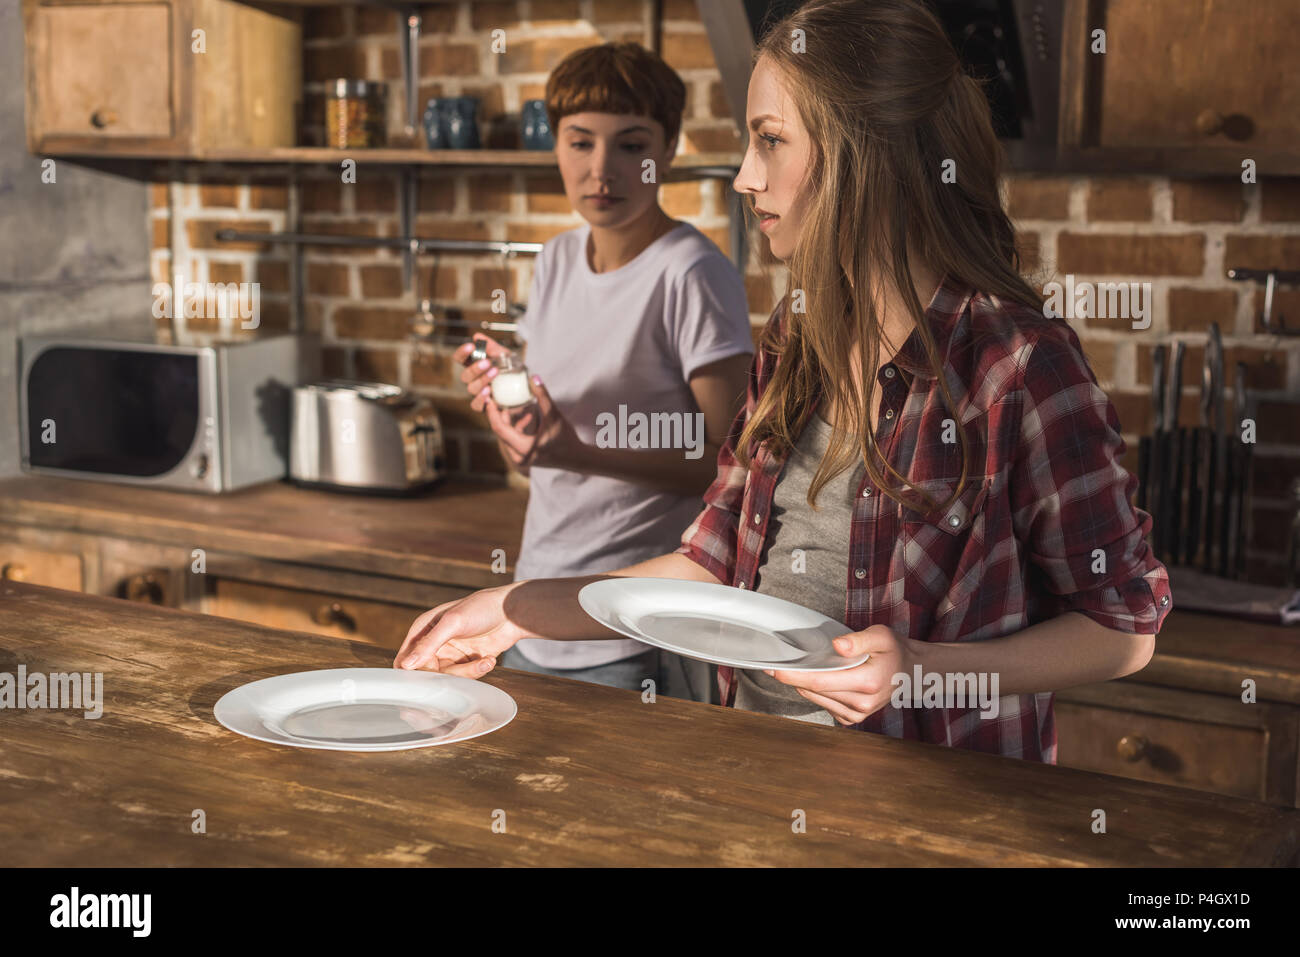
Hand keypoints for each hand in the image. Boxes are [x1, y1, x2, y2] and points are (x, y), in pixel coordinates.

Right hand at [393, 583, 526, 676]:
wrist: (512, 613)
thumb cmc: (481, 608)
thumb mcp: (453, 623)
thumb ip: (429, 644)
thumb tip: (407, 665)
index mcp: (423, 630)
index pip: (405, 660)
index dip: (412, 673)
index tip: (427, 681)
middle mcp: (434, 644)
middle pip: (428, 674)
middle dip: (448, 676)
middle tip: (466, 670)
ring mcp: (450, 655)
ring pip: (449, 679)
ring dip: (469, 672)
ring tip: (486, 660)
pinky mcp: (466, 663)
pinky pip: (466, 677)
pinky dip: (479, 671)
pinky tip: (490, 659)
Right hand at [454, 336, 510, 413]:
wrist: (524, 385)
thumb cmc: (510, 368)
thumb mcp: (504, 355)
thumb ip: (492, 346)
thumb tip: (477, 336)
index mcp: (474, 365)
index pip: (460, 359)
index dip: (462, 352)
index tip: (471, 346)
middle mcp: (473, 379)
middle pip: (464, 376)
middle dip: (475, 368)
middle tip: (488, 362)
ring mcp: (478, 392)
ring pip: (471, 388)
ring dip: (482, 380)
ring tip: (495, 373)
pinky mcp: (484, 405)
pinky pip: (476, 405)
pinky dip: (481, 399)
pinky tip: (489, 392)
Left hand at [485, 376, 582, 470]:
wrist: (576, 458)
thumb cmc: (566, 438)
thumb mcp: (554, 416)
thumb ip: (543, 396)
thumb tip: (534, 377)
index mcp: (524, 447)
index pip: (499, 429)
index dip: (492, 412)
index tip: (489, 398)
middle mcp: (518, 456)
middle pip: (501, 432)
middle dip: (500, 414)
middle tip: (498, 397)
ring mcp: (520, 459)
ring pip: (507, 436)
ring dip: (510, 421)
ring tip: (516, 405)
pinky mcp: (523, 458)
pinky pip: (513, 440)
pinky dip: (517, 428)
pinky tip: (528, 417)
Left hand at [767, 625, 919, 725]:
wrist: (911, 672)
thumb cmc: (894, 651)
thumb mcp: (881, 635)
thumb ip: (859, 640)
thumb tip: (837, 646)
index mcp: (867, 682)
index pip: (821, 682)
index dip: (794, 676)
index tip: (774, 670)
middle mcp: (862, 703)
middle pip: (815, 691)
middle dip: (793, 678)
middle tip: (774, 665)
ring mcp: (858, 714)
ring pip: (817, 700)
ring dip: (803, 686)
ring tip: (799, 669)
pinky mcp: (854, 719)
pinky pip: (825, 707)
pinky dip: (817, 694)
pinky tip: (820, 681)